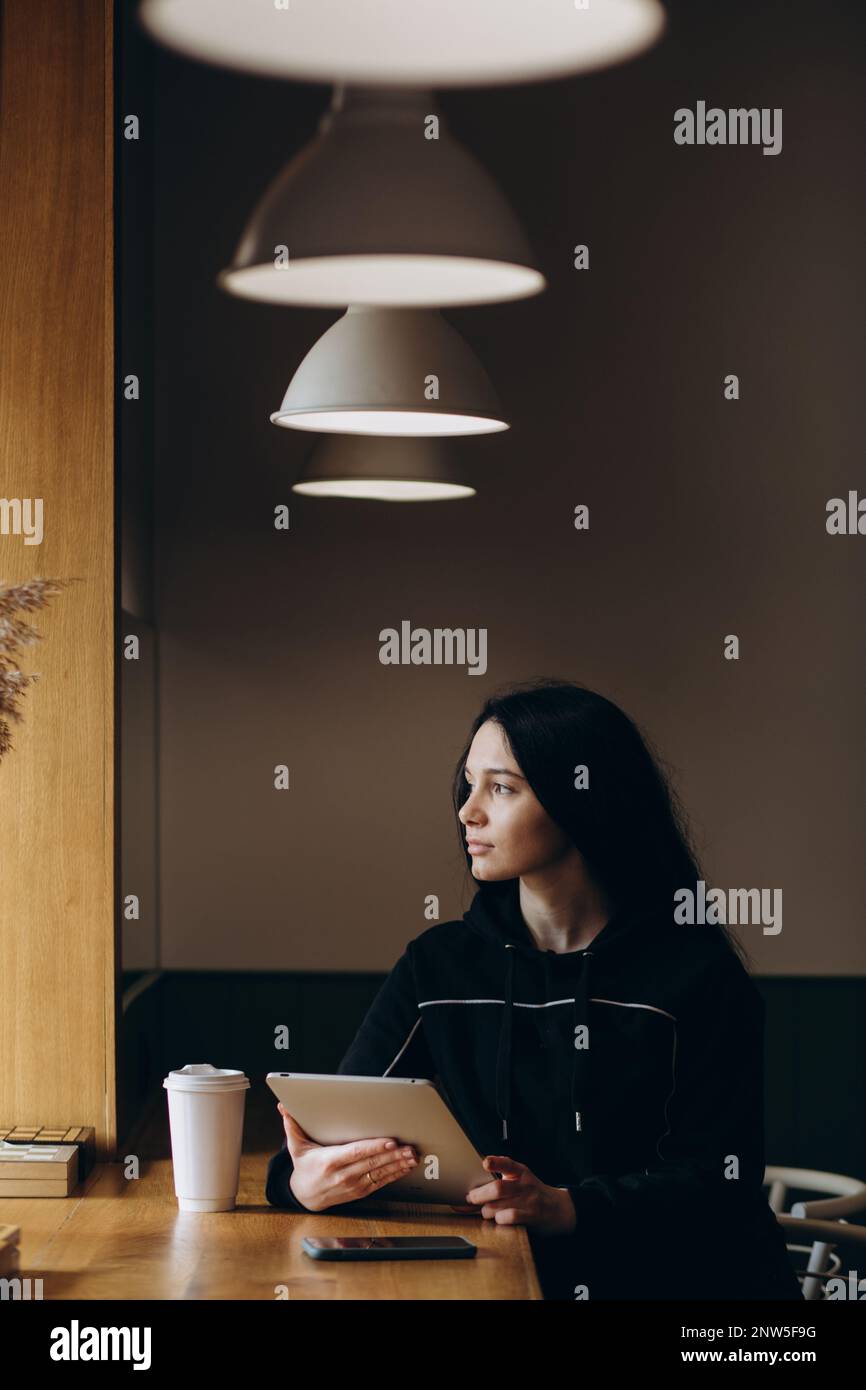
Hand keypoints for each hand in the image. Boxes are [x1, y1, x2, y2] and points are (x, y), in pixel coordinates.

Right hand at [277, 1102, 418, 1211]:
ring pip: (380, 1174)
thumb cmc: (304, 1168)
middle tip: (410, 1147)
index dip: (375, 1147)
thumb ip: (292, 1125)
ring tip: (412, 1157)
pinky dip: (395, 1174)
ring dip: (398, 1165)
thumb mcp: (296, 1147)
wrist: (304, 1197)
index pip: (357, 1152)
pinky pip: (381, 1182)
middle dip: (394, 1155)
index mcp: (331, 1161)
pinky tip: (406, 1167)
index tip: (390, 1141)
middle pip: (373, 1163)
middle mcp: (344, 1174)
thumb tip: (283, 1107)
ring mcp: (354, 1185)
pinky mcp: (360, 1192)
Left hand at [464, 1154, 576, 1235]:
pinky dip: (499, 1219)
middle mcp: (525, 1185)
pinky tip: (498, 1219)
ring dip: (486, 1211)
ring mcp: (529, 1201)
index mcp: (521, 1172)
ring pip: (499, 1206)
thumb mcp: (521, 1180)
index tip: (485, 1163)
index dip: (495, 1162)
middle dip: (479, 1195)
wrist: (559, 1209)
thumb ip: (500, 1179)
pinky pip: (510, 1218)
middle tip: (470, 1198)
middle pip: (498, 1188)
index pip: (507, 1163)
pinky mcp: (531, 1217)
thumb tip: (469, 1187)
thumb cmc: (533, 1194)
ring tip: (484, 1212)